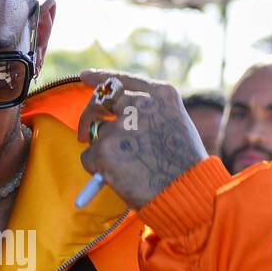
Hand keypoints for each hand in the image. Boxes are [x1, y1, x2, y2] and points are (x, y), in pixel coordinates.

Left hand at [76, 69, 206, 208]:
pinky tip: (121, 178)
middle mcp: (139, 104)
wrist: (188, 194)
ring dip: (102, 151)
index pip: (123, 80)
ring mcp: (120, 127)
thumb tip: (115, 119)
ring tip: (126, 169)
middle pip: (100, 100)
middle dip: (88, 115)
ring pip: (95, 135)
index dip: (100, 78)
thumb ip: (148, 115)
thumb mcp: (174, 126)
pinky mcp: (104, 151)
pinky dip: (98, 170)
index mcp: (161, 95)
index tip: (85, 76)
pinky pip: (89, 158)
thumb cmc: (184, 168)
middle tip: (83, 132)